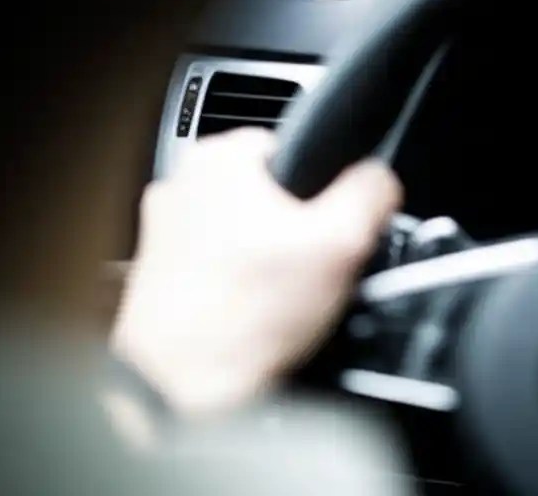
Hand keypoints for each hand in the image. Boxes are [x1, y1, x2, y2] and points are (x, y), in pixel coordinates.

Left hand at [112, 128, 401, 416]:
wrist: (181, 391)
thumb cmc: (246, 320)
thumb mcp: (343, 244)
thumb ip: (372, 192)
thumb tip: (380, 177)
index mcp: (219, 156)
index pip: (299, 148)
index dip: (328, 194)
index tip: (329, 234)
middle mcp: (181, 183)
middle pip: (274, 194)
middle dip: (298, 231)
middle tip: (308, 274)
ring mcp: (162, 230)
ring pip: (246, 231)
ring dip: (267, 259)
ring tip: (276, 300)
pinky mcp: (157, 272)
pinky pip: (219, 266)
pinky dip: (238, 285)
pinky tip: (250, 314)